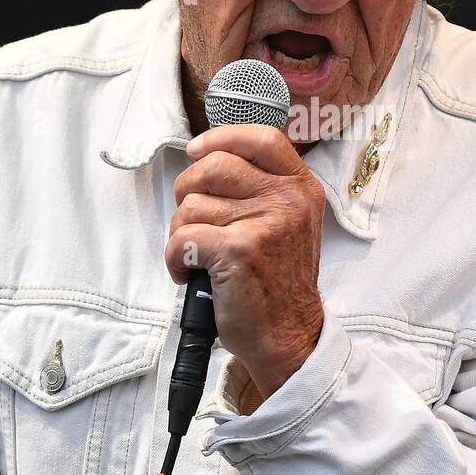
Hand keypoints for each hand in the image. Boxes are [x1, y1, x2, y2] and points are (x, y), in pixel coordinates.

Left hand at [165, 124, 325, 407]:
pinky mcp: (239, 250)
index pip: (261, 138)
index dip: (222, 138)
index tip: (198, 151)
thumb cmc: (277, 282)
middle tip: (192, 221)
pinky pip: (182, 238)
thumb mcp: (288, 223)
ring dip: (181, 232)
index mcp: (300, 188)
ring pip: (191, 205)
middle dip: (187, 192)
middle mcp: (288, 200)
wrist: (289, 336)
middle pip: (213, 166)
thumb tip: (208, 158)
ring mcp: (265, 223)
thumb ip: (262, 188)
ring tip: (198, 256)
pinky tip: (190, 274)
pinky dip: (175, 259)